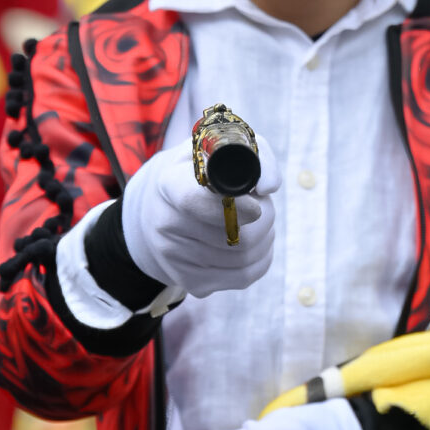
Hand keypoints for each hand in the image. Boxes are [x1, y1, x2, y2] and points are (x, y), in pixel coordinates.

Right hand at [120, 133, 277, 299]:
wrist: (161, 209)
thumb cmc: (202, 172)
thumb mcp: (221, 147)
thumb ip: (253, 153)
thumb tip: (268, 186)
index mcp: (168, 184)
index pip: (194, 201)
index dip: (233, 207)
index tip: (257, 206)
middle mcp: (165, 224)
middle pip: (234, 237)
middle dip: (263, 220)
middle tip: (263, 206)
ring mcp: (176, 259)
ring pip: (245, 258)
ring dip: (264, 238)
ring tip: (258, 221)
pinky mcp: (192, 283)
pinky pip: (244, 277)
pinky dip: (260, 259)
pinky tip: (254, 244)